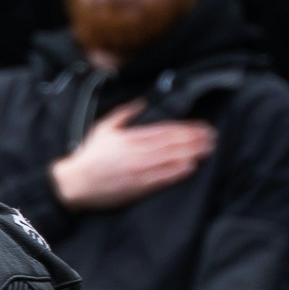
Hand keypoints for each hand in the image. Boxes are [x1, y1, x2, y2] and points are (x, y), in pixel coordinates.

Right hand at [49, 105, 211, 210]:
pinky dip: (176, 172)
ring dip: (191, 153)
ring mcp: (138, 170)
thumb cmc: (89, 156)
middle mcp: (137, 152)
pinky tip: (191, 168)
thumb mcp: (104, 128)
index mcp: (131, 137)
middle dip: (195, 140)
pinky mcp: (137, 187)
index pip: (165, 130)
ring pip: (170, 159)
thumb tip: (142, 102)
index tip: (203, 127)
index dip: (186, 128)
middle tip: (213, 138)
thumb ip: (125, 113)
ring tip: (208, 150)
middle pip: (172, 143)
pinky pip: (161, 178)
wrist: (75, 183)